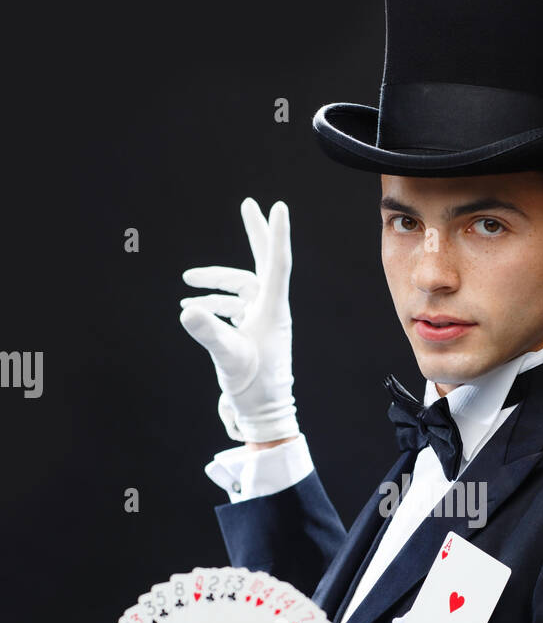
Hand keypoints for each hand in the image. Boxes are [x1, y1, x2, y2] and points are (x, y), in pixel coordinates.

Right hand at [180, 198, 299, 443]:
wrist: (263, 416)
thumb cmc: (254, 389)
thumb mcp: (228, 358)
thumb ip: (209, 333)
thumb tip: (188, 311)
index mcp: (273, 310)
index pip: (277, 263)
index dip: (276, 234)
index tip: (278, 206)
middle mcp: (270, 310)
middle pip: (264, 263)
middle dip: (255, 234)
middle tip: (249, 206)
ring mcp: (261, 321)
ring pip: (238, 289)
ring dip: (213, 284)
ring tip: (186, 286)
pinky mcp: (251, 333)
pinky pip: (231, 308)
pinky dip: (212, 305)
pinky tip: (192, 311)